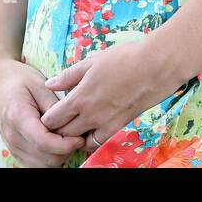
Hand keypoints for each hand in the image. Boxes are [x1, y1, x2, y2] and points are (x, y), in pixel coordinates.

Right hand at [0, 57, 86, 167]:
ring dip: (59, 156)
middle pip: (45, 158)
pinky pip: (35, 164)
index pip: (44, 142)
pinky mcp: (15, 150)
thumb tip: (69, 123)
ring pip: (42, 165)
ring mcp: (12, 146)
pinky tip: (56, 142)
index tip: (80, 137)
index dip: (66, 144)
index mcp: (19, 118)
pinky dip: (49, 157)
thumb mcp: (40, 84)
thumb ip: (54, 105)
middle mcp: (13, 137)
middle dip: (65, 151)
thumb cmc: (19, 79)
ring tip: (67, 138)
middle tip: (77, 135)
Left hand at [40, 38, 186, 149]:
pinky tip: (92, 129)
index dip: (46, 118)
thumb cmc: (124, 59)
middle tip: (59, 120)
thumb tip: (49, 84)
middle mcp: (89, 116)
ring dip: (73, 137)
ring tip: (75, 126)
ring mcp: (105, 124)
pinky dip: (91, 140)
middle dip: (57, 129)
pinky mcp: (119, 127)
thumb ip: (68, 76)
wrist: (155, 67)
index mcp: (79, 98)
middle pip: (63, 133)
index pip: (52, 119)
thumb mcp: (92, 61)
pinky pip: (98, 142)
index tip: (48, 112)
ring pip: (79, 141)